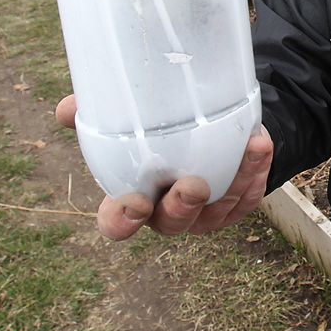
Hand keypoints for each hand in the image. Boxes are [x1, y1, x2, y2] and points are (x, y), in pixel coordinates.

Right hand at [55, 94, 273, 240]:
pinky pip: (250, 192)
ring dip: (236, 180)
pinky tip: (260, 143)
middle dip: (183, 207)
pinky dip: (257, 167)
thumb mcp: (132, 121)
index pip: (118, 223)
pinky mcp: (240, 202)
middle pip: (173, 222)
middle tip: (193, 184)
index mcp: (134, 199)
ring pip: (219, 208)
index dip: (122, 221)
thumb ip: (100, 114)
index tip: (133, 203)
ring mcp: (207, 212)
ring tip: (248, 146)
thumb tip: (69, 106)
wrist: (210, 128)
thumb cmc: (160, 132)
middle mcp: (169, 211)